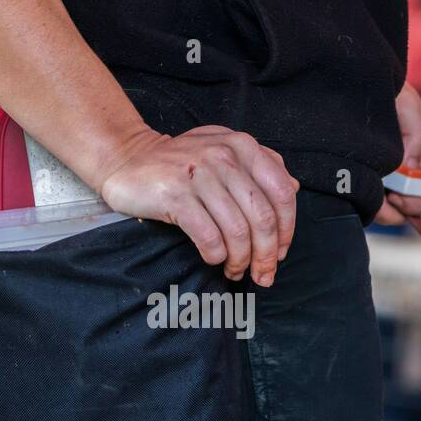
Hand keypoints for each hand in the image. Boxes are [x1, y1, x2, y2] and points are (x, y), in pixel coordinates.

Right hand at [98, 125, 297, 286]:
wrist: (126, 159)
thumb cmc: (183, 164)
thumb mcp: (225, 152)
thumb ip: (261, 166)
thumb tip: (293, 188)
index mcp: (243, 147)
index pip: (283, 194)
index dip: (287, 231)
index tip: (279, 253)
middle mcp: (224, 156)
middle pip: (263, 219)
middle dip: (267, 255)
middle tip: (262, 274)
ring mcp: (198, 174)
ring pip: (238, 232)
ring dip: (240, 260)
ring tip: (236, 270)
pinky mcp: (174, 195)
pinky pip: (209, 237)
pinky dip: (216, 256)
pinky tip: (213, 259)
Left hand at [375, 83, 420, 224]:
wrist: (364, 84)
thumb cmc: (395, 94)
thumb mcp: (409, 109)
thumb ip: (417, 137)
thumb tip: (410, 165)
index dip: (418, 204)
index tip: (397, 197)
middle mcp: (409, 172)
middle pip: (407, 208)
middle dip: (392, 210)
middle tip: (373, 199)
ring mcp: (390, 175)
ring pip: (387, 206)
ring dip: (376, 206)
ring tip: (361, 192)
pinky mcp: (371, 174)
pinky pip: (370, 197)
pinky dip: (364, 199)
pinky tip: (355, 187)